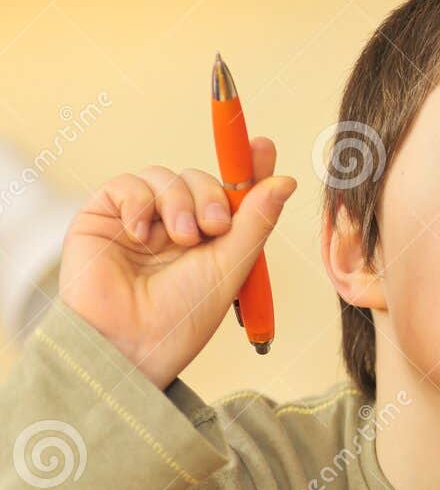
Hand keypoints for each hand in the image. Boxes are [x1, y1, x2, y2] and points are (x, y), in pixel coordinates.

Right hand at [58, 137, 296, 387]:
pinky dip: (140, 203)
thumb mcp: (231, 265)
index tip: (265, 147)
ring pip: (166, 177)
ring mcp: (140, 220)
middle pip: (200, 179)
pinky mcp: (103, 216)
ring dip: (179, 202)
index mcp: (210, 240)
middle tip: (215, 227)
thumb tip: (285, 181)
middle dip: (212, 196)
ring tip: (181, 238)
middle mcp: (176, 226)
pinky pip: (127, 184)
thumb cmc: (181, 316)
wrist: (129, 343)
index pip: (231, 193)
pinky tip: (141, 235)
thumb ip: (255, 220)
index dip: (248, 168)